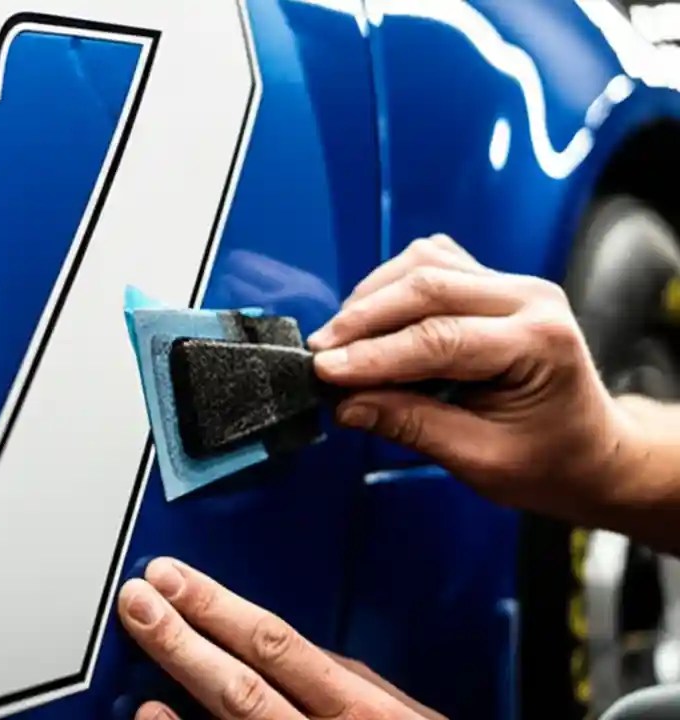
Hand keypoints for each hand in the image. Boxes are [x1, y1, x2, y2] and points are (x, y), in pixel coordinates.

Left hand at [117, 558, 443, 718]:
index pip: (275, 646)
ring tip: (140, 645)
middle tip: (137, 600)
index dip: (215, 608)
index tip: (172, 578)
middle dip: (181, 638)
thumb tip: (262, 639)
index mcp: (362, 710)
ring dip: (178, 678)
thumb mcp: (392, 712)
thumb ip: (335, 678)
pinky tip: (151, 713)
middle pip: (241, 686)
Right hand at [306, 234, 638, 520]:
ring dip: (372, 298)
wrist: (592, 450)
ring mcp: (512, 283)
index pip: (439, 338)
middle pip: (427, 285)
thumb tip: (346, 404)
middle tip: (319, 355)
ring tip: (339, 341)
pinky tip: (370, 320)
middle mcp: (530, 298)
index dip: (372, 355)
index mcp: (539, 342)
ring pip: (424, 264)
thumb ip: (411, 425)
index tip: (324, 371)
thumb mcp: (480, 460)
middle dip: (362, 320)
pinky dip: (390, 286)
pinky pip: (431, 262)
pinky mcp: (492, 281)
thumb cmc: (548, 462)